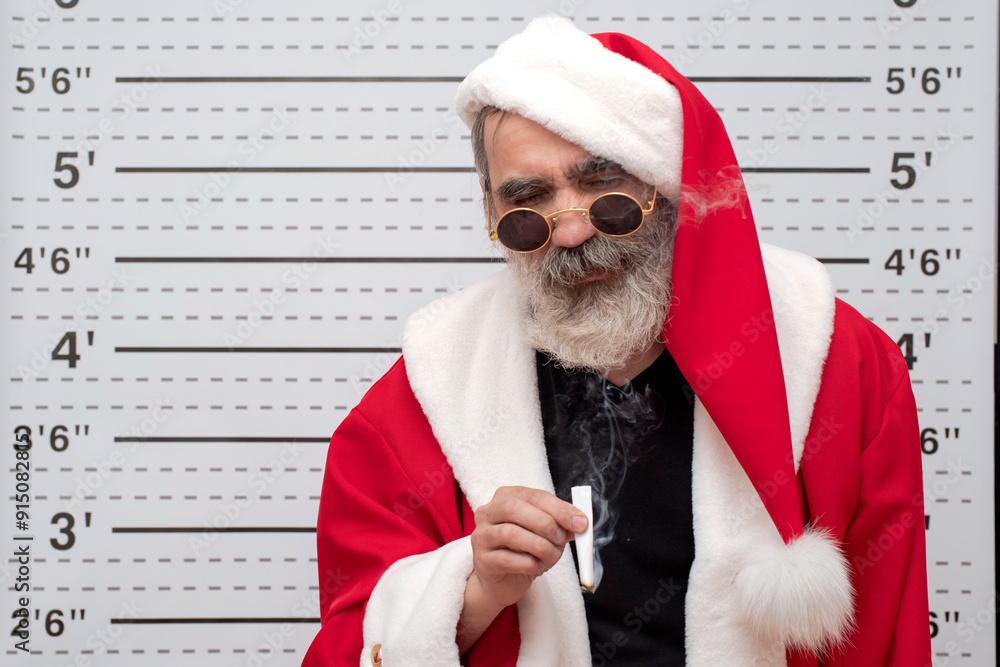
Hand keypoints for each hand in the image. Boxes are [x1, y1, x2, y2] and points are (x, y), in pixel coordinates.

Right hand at [469, 485, 587, 608]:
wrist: (504, 581)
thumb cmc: (526, 551)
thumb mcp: (546, 534)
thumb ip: (560, 525)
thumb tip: (580, 523)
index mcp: (505, 497)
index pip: (533, 496)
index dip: (559, 508)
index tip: (580, 523)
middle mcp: (488, 513)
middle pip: (513, 508)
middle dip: (544, 523)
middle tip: (561, 539)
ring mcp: (481, 536)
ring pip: (510, 533)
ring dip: (539, 546)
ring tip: (551, 556)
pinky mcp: (482, 561)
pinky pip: (506, 559)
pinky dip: (528, 564)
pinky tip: (537, 567)